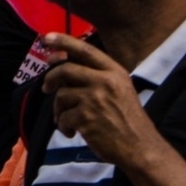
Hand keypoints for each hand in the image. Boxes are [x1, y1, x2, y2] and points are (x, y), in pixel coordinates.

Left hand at [39, 33, 152, 170]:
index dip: (64, 41)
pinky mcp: (86, 118)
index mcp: (115, 72)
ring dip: (59, 110)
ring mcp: (95, 99)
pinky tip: (72, 132)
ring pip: (62, 95)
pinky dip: (63, 126)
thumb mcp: (120, 90)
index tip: (47, 38)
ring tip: (67, 120)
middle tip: (46, 88)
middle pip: (66, 70)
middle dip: (51, 78)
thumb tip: (64, 67)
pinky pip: (63, 118)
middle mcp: (105, 81)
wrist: (139, 148)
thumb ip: (98, 77)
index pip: (86, 50)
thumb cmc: (128, 120)